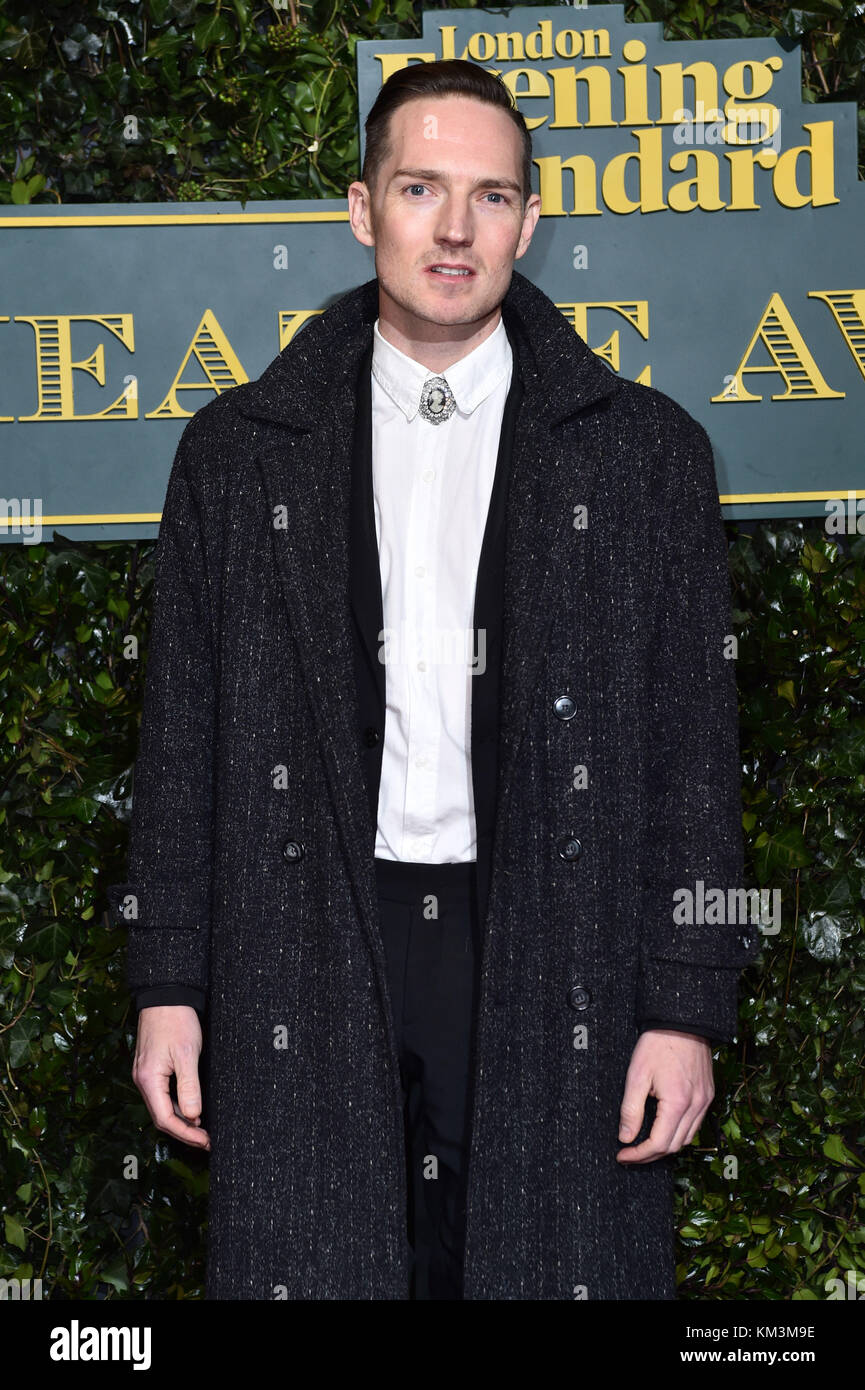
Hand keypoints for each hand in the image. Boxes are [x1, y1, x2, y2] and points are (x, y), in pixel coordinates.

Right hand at [133, 1005, 210, 1149]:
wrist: (166, 995)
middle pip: (161, 1117)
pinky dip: (177, 1105)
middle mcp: (142, 1080)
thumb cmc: (176, 1021)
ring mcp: (145, 1074)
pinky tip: (191, 1109)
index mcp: (148, 1079)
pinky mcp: (151, 1068)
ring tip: (202, 1129)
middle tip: (207, 1140)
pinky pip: (162, 1095)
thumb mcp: (186, 1054)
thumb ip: (189, 1087)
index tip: (205, 1140)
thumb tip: (193, 1116)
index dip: (186, 1133)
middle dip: (184, 1131)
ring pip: (162, 1106)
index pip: (165, 1119)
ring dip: (181, 1120)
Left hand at [616, 1029, 712, 1163]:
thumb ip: (631, 1109)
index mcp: (678, 1103)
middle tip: (630, 1153)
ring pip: (686, 1139)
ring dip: (665, 1146)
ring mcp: (704, 1101)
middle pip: (673, 1147)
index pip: (658, 1144)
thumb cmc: (659, 1043)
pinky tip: (664, 1128)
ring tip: (644, 1145)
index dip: (639, 1155)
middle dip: (650, 1155)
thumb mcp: (637, 1075)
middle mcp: (696, 1106)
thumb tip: (626, 1137)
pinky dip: (678, 1133)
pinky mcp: (707, 1095)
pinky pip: (694, 1125)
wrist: (682, 1022)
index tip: (623, 1155)